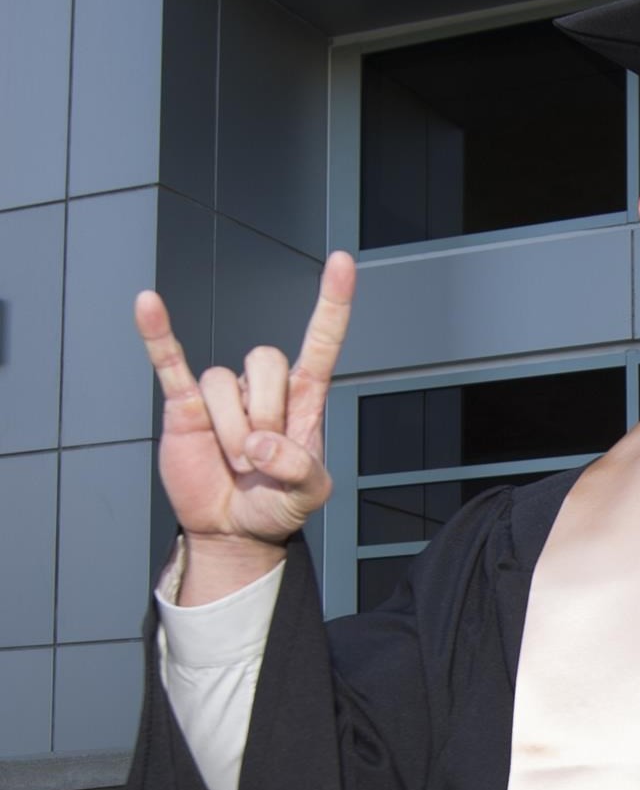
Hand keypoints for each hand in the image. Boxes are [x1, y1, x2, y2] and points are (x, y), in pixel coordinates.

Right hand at [136, 253, 353, 595]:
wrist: (233, 529)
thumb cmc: (277, 504)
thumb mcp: (309, 495)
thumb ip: (300, 469)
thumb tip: (261, 442)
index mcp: (304, 398)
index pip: (321, 340)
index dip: (333, 302)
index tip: (341, 260)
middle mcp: (264, 387)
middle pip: (266, 361)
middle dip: (264, 417)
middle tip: (260, 459)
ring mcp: (223, 395)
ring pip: (223, 384)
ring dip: (229, 431)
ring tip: (234, 463)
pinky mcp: (184, 405)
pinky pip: (169, 362)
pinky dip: (157, 334)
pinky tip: (147, 303)